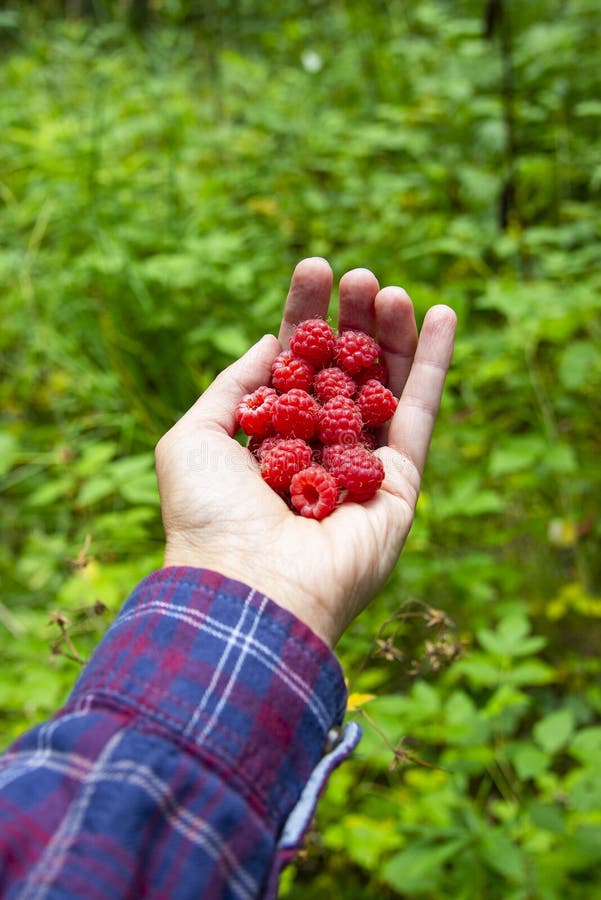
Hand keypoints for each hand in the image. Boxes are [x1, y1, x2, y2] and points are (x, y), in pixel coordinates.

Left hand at [155, 258, 455, 647]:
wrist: (250, 586)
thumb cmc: (209, 514)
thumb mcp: (195, 436)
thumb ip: (234, 387)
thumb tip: (268, 345)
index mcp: (270, 440)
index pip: (294, 364)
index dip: (304, 317)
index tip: (314, 269)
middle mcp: (317, 450)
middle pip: (343, 370)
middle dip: (350, 321)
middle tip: (358, 275)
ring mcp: (361, 467)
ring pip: (384, 386)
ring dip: (389, 334)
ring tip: (387, 288)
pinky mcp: (399, 484)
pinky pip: (421, 416)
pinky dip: (434, 365)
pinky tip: (443, 314)